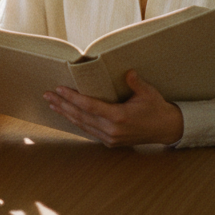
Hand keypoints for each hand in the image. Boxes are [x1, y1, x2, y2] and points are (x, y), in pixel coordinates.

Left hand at [44, 70, 183, 146]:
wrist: (167, 129)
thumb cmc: (157, 108)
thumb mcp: (148, 93)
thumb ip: (136, 83)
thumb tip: (127, 72)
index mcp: (119, 117)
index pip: (89, 106)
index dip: (72, 98)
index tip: (59, 89)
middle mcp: (112, 130)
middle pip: (81, 116)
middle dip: (62, 105)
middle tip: (47, 95)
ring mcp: (110, 138)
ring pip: (82, 125)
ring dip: (66, 114)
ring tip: (52, 103)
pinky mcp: (111, 142)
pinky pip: (89, 131)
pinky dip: (77, 122)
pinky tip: (67, 114)